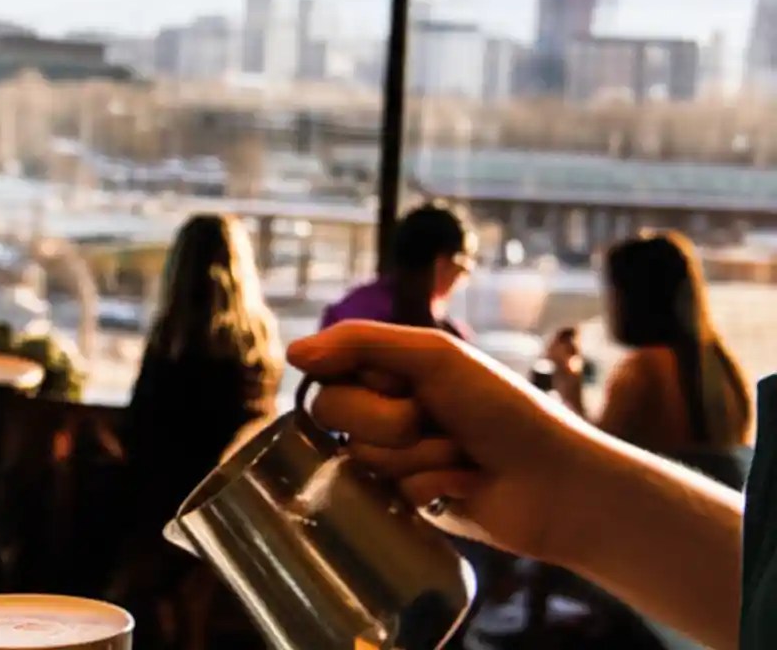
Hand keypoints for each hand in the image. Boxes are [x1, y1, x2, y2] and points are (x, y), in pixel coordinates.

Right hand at [287, 321, 604, 563]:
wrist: (555, 482)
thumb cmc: (504, 408)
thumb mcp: (435, 357)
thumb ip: (362, 344)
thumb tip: (293, 353)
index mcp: (389, 372)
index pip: (327, 372)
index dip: (362, 382)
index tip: (403, 384)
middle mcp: (383, 411)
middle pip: (333, 414)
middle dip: (390, 420)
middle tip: (437, 420)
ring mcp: (391, 459)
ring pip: (360, 458)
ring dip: (418, 456)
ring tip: (461, 457)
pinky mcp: (403, 503)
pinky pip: (385, 494)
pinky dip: (429, 487)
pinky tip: (463, 486)